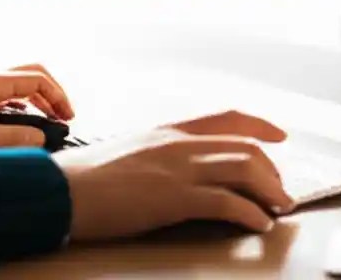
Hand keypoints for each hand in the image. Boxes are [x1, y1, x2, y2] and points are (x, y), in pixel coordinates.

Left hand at [0, 64, 74, 147]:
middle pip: (32, 74)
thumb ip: (17, 138)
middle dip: (53, 93)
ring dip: (40, 100)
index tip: (67, 119)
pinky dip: (25, 105)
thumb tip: (42, 138)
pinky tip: (25, 124)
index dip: (58, 97)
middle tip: (64, 116)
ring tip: (50, 122)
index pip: (38, 79)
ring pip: (20, 84)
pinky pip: (8, 94)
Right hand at [54, 110, 291, 240]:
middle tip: (279, 191)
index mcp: (169, 130)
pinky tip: (258, 224)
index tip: (279, 136)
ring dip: (270, 190)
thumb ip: (160, 154)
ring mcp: (179, 168)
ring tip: (279, 208)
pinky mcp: (175, 197)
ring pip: (245, 168)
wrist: (60, 189)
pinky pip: (227, 202)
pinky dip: (251, 213)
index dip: (260, 125)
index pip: (228, 117)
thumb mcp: (131, 151)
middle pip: (245, 146)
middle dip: (272, 170)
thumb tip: (181, 169)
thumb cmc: (86, 177)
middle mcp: (180, 143)